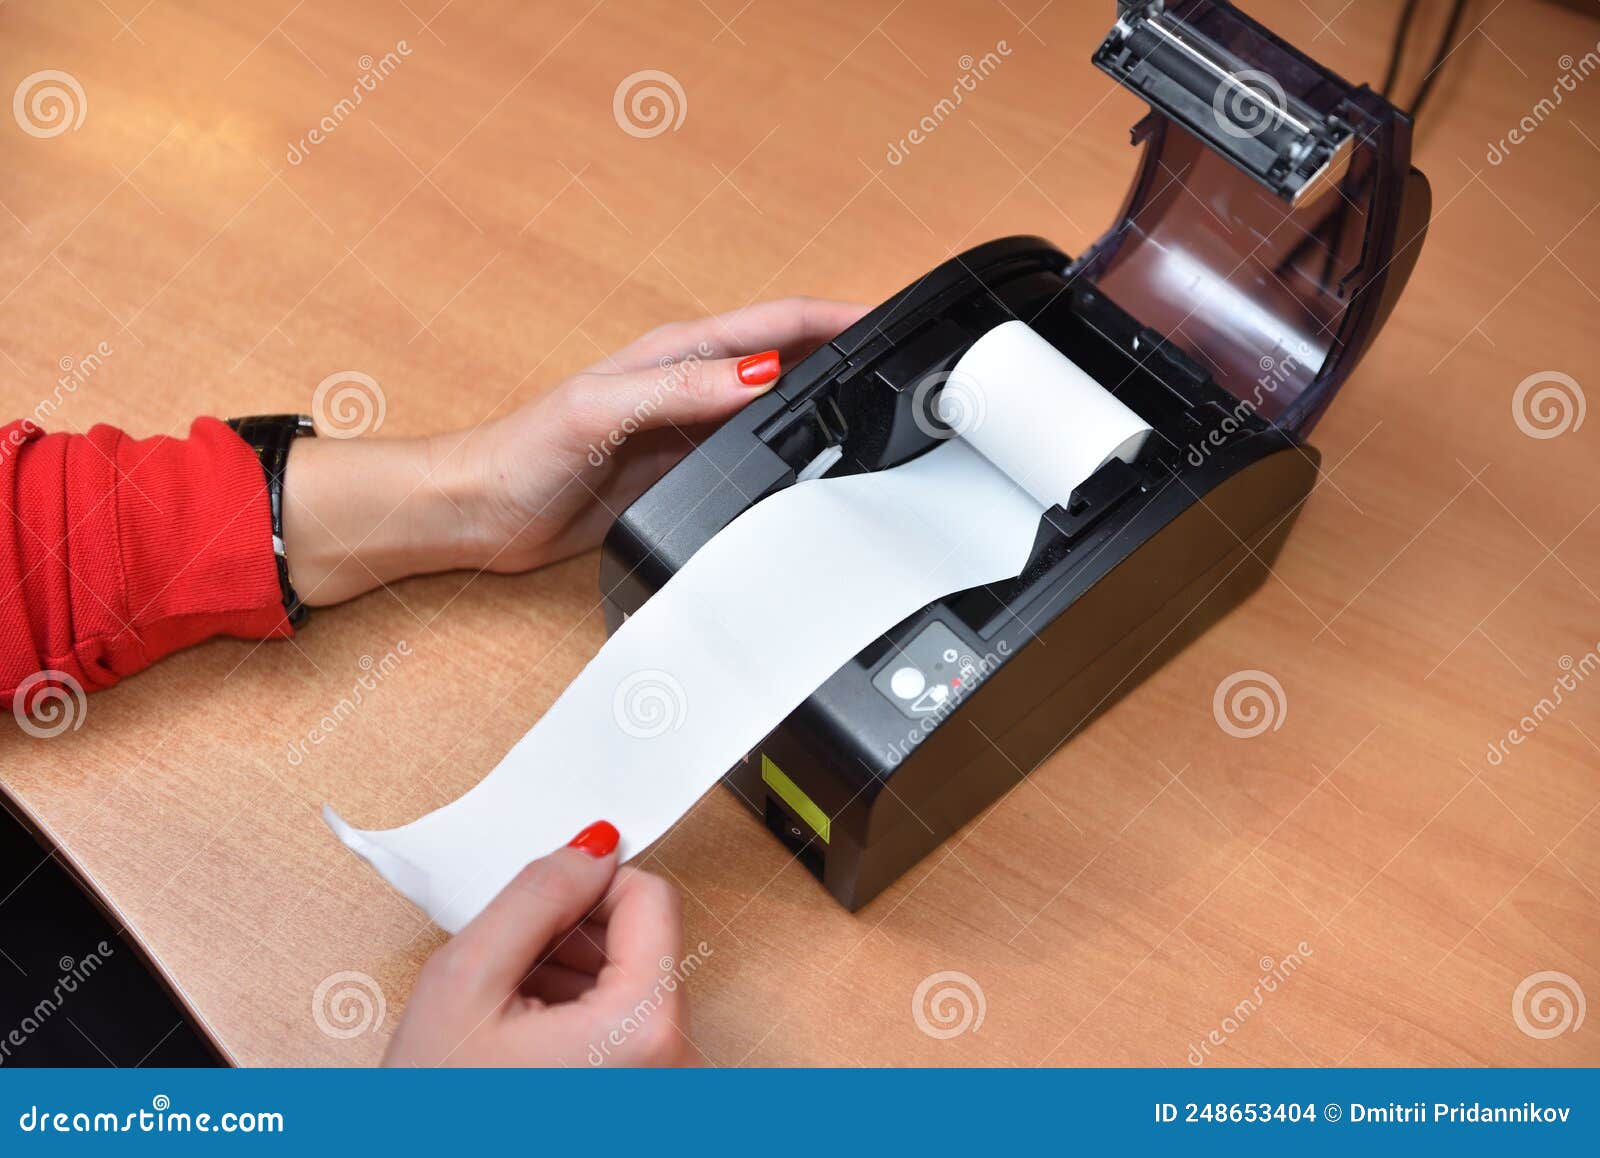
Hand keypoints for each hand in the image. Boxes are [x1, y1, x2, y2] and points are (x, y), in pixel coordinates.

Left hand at [282, 296, 866, 603]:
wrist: (485, 511)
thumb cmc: (523, 450)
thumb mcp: (602, 409)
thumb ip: (680, 390)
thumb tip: (760, 375)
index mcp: (678, 352)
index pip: (779, 321)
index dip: (838, 315)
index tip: (890, 318)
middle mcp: (692, 383)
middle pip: (790, 355)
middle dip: (847, 348)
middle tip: (903, 360)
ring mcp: (691, 426)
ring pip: (779, 404)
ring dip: (825, 396)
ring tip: (879, 403)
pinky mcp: (683, 468)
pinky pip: (754, 450)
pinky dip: (792, 447)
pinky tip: (815, 462)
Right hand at [385, 821, 693, 1066]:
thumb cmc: (437, 1114)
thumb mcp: (466, 980)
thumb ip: (537, 893)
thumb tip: (592, 844)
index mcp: (644, 1027)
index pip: (651, 896)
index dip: (589, 885)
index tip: (541, 903)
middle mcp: (675, 1062)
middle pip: (645, 939)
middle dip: (576, 933)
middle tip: (509, 964)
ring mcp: (664, 1084)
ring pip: (632, 977)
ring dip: (572, 972)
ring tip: (508, 1007)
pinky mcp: (645, 1095)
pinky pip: (625, 1021)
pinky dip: (577, 1011)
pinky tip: (524, 1035)